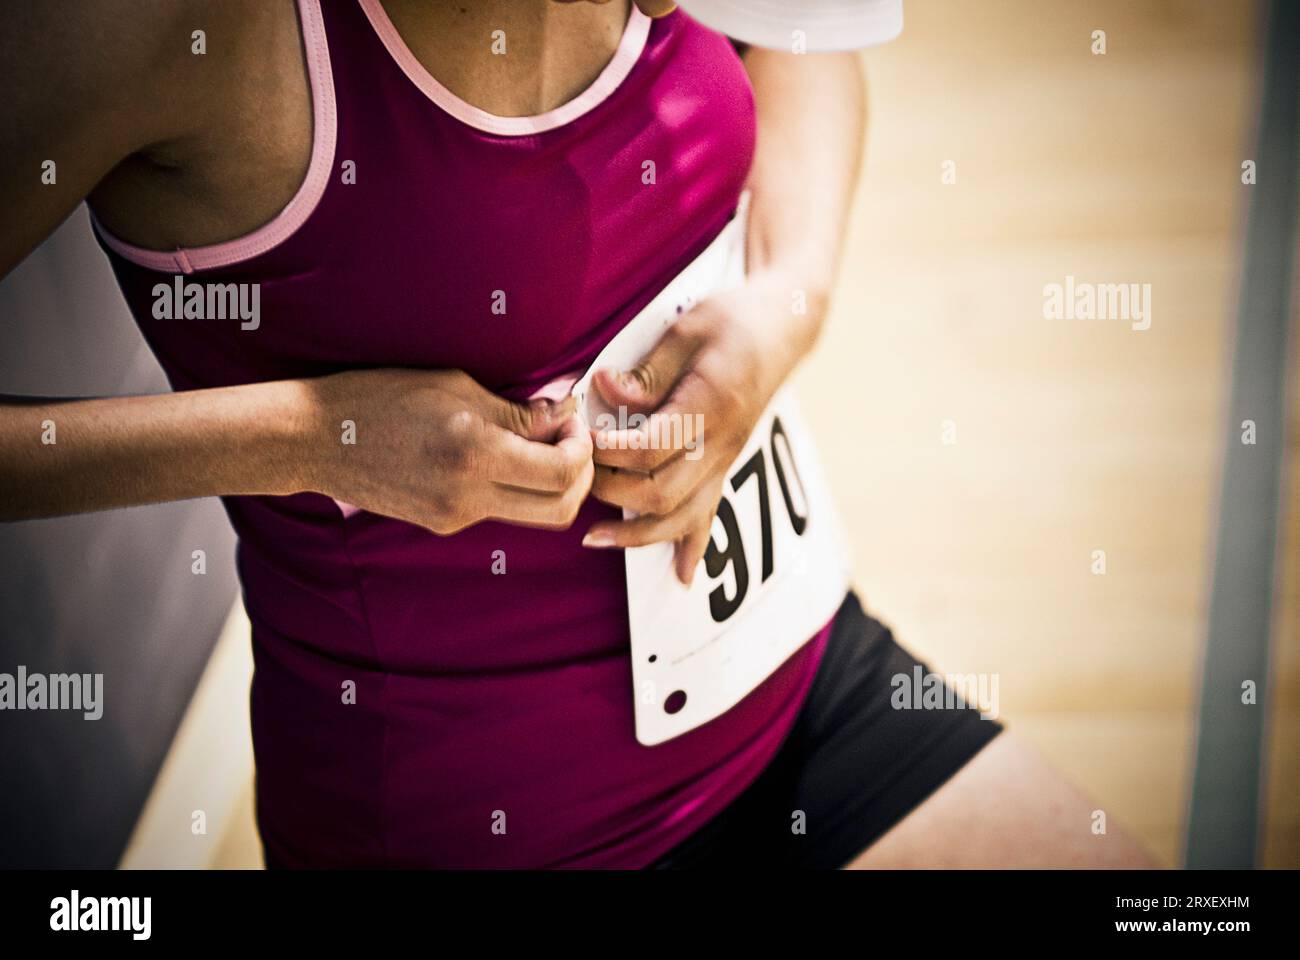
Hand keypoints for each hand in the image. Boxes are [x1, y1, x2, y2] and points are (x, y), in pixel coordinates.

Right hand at [303, 368, 592, 534]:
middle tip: (571, 441)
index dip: (581, 447)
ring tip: (538, 444)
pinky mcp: (442, 523)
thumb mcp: (455, 387)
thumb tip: (564, 414)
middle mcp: (469, 495)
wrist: (315, 439)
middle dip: (580, 476)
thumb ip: (516, 411)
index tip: (572, 421)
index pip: (563, 472)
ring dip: (550, 485)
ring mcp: (455, 516)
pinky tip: (501, 456)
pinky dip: (515, 486)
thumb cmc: (379, 397)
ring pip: (532, 515)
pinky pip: (498, 510)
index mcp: (476, 454)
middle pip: (560, 509)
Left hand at [581, 274, 802, 583]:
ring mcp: (726, 459)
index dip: (610, 450)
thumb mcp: (688, 327)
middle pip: (663, 492)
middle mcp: (722, 443)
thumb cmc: (733, 319)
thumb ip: (648, 369)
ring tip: (594, 539)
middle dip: (611, 491)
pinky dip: (693, 547)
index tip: (580, 438)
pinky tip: (680, 575)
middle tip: (577, 478)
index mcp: (711, 405)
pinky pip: (710, 515)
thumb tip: (604, 391)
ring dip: (637, 534)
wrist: (783, 326)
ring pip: (683, 517)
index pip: (653, 447)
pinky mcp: (725, 465)